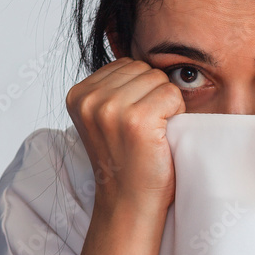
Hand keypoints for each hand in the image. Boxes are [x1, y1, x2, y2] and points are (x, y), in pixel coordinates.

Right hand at [66, 57, 185, 212]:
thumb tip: (139, 50)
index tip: (130, 124)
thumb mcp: (107, 118)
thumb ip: (114, 87)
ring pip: (159, 79)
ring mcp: (111, 108)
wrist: (130, 203)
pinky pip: (172, 94)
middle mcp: (89, 99)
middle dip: (153, 96)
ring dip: (165, 105)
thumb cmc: (127, 162)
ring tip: (151, 134)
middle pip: (143, 68)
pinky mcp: (137, 119)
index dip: (139, 92)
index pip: (126, 65)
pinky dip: (176, 114)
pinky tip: (160, 137)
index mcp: (77, 94)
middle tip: (144, 131)